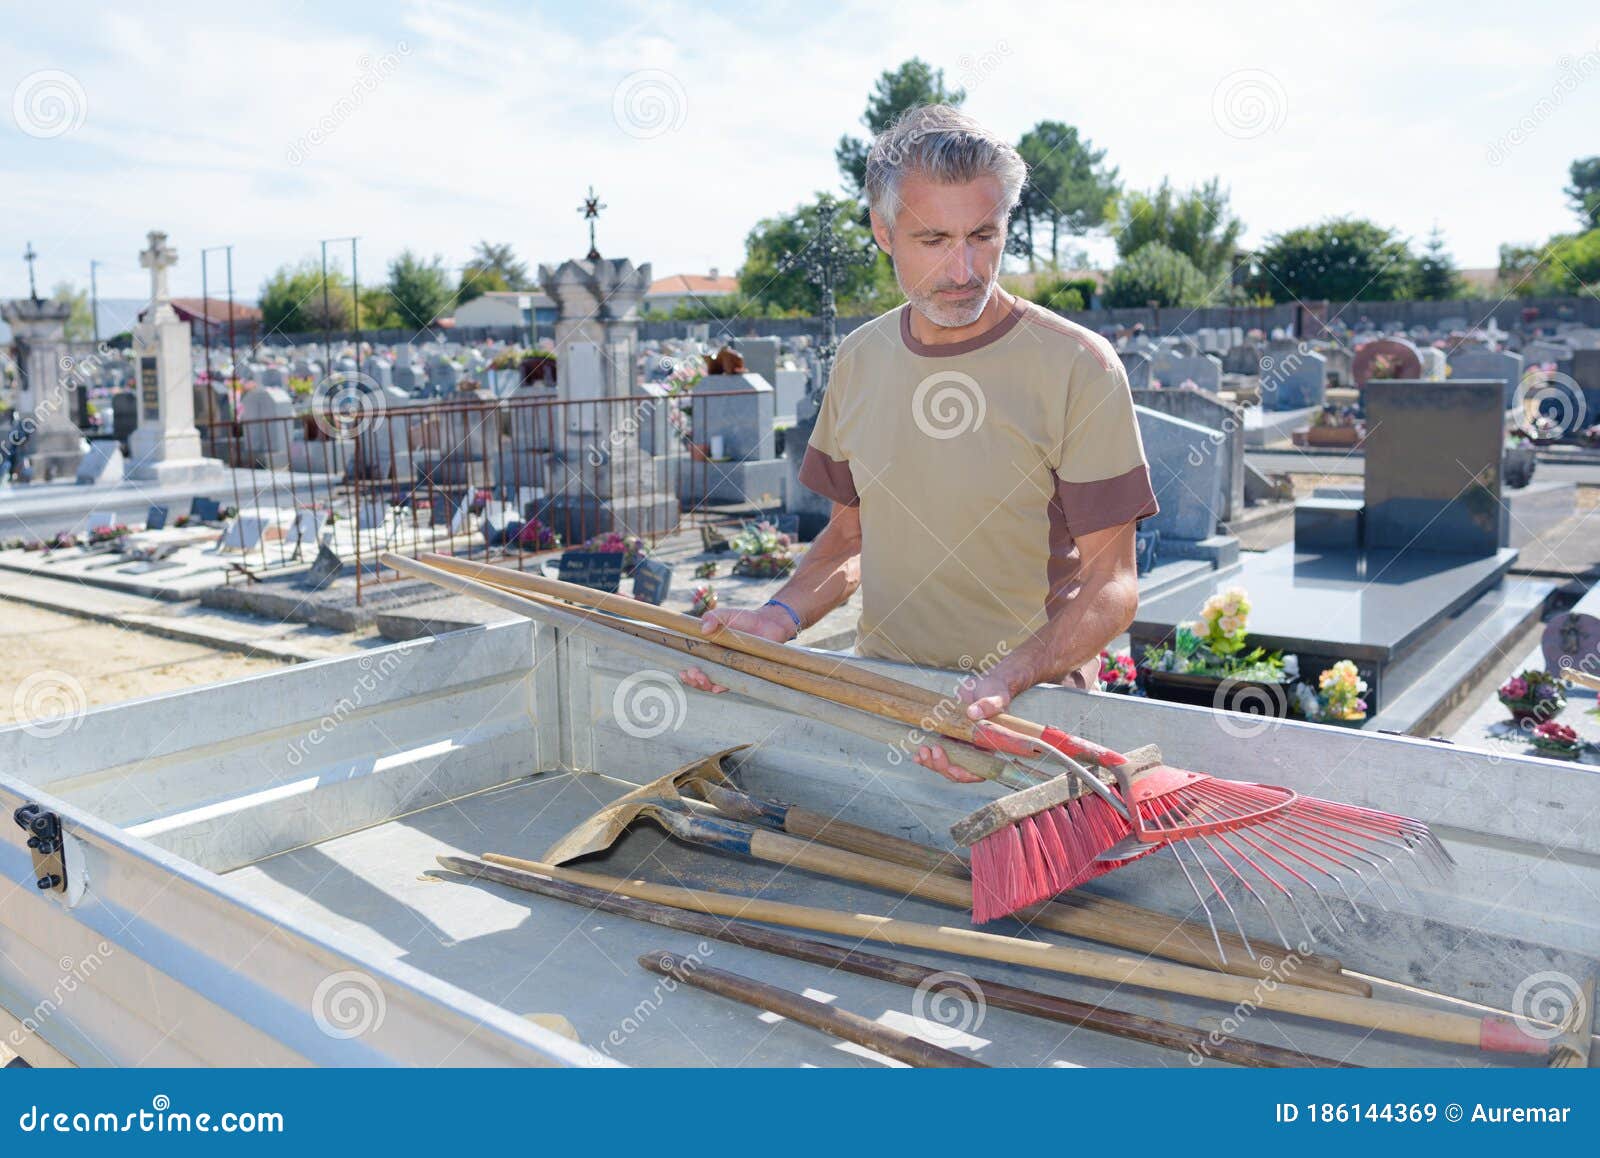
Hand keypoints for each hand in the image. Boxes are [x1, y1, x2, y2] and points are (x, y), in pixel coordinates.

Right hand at [677, 603, 797, 693]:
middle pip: (701, 679)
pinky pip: (733, 684)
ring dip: (705, 684)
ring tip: (701, 677)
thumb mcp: (725, 614)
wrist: (769, 622)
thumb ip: (713, 617)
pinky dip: (724, 686)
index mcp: (710, 651)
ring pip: (714, 684)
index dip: (686, 673)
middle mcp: (719, 663)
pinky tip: (717, 686)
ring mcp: (732, 669)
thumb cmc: (744, 618)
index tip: (682, 670)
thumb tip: (704, 629)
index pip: (694, 666)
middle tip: (692, 672)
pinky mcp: (745, 672)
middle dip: (693, 680)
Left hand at [913, 667, 1015, 782]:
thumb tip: (973, 713)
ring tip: (922, 751)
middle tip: (933, 751)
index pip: (979, 772)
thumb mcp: (996, 697)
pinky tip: (917, 753)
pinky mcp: (949, 736)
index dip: (965, 774)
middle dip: (943, 766)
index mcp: (989, 748)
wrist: (985, 683)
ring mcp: (961, 745)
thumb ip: (988, 706)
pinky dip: (927, 755)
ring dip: (932, 763)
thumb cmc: (996, 692)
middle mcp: (975, 750)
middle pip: (958, 771)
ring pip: (945, 764)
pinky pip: (937, 751)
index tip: (953, 767)